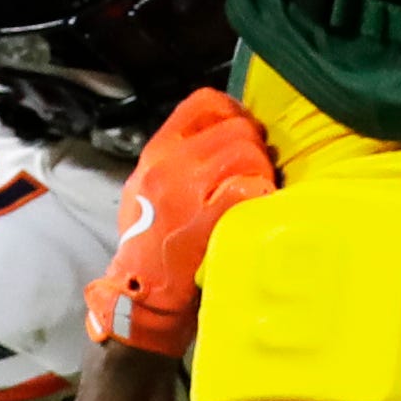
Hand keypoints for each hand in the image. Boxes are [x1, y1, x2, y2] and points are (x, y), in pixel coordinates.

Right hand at [84, 89, 275, 359]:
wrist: (137, 298)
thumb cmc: (148, 244)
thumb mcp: (146, 188)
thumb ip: (179, 158)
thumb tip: (226, 134)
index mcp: (157, 153)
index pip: (203, 102)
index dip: (233, 112)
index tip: (243, 132)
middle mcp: (169, 165)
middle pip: (237, 129)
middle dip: (255, 148)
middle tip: (256, 172)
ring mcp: (188, 192)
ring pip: (248, 154)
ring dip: (262, 171)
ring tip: (257, 192)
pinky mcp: (208, 221)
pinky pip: (250, 188)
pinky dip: (262, 195)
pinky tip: (259, 208)